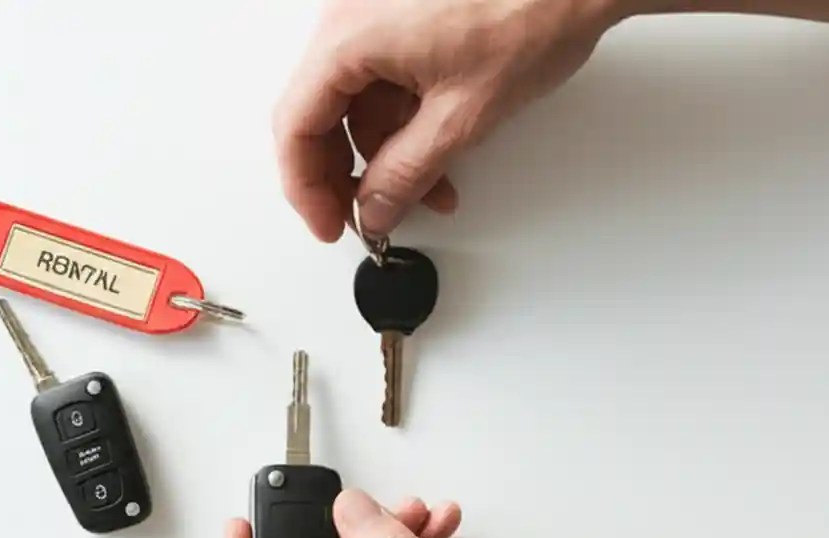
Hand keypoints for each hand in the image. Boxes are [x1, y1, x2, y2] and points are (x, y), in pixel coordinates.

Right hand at [273, 0, 630, 240]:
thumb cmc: (532, 9)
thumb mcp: (462, 115)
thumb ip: (406, 172)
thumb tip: (375, 208)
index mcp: (350, 37)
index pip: (297, 126)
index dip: (307, 189)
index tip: (330, 224)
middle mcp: (352, 18)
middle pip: (319, 115)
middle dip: (344, 175)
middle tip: (365, 217)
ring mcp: (376, 15)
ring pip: (355, 104)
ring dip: (384, 154)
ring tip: (425, 191)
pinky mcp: (403, 18)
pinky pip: (383, 82)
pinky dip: (403, 123)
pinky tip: (434, 154)